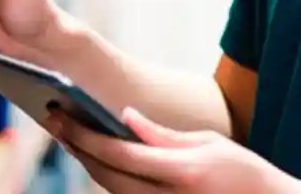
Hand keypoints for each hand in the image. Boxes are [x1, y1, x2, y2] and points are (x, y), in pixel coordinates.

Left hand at [50, 108, 300, 193]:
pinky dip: (107, 177)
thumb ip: (163, 135)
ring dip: (86, 163)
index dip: (83, 134)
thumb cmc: (246, 173)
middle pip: (105, 176)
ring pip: (111, 191)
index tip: (60, 114)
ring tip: (69, 134)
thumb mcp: (210, 143)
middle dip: (76, 147)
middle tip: (55, 120)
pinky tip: (97, 157)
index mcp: (181, 172)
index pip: (118, 154)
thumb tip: (124, 117)